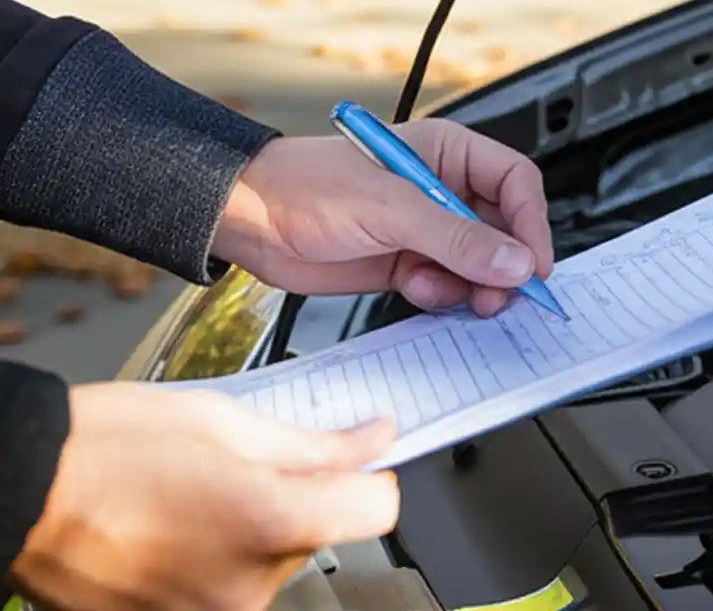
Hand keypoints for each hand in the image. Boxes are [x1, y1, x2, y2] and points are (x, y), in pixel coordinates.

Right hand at [9, 383, 398, 610]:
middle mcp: (248, 587)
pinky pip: (227, 593)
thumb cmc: (105, 446)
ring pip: (271, 566)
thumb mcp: (225, 421)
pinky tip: (172, 534)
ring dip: (251, 535)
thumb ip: (314, 444)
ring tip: (189, 503)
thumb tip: (374, 442)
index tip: (353, 465)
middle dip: (293, 502)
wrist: (20, 488)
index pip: (377, 511)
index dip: (369, 480)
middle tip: (232, 472)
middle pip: (317, 538)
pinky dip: (214, 564)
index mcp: (270, 521)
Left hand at [212, 118, 553, 316]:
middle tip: (498, 296)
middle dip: (503, 266)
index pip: (515, 185)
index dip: (530, 225)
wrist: (247, 219)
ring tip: (447, 293)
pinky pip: (447, 286)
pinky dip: (441, 297)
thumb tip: (515, 261)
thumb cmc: (305, 186)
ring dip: (471, 286)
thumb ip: (457, 238)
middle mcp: (442, 190)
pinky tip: (417, 291)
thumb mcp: (391, 210)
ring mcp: (424, 230)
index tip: (532, 265)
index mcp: (448, 154)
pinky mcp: (405, 263)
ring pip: (478, 265)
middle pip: (503, 231)